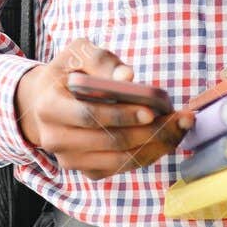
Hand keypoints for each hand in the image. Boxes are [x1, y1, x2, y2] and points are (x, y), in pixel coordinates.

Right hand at [14, 37, 192, 178]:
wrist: (46, 102)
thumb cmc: (69, 73)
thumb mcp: (79, 54)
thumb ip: (102, 61)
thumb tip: (128, 76)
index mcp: (49, 107)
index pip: (89, 116)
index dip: (121, 115)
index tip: (151, 110)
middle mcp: (55, 140)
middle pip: (110, 142)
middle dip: (150, 131)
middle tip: (180, 119)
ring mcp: (70, 160)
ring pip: (120, 160)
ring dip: (156, 145)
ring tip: (180, 127)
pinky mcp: (87, 171)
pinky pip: (123, 167)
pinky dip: (148, 154)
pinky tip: (167, 139)